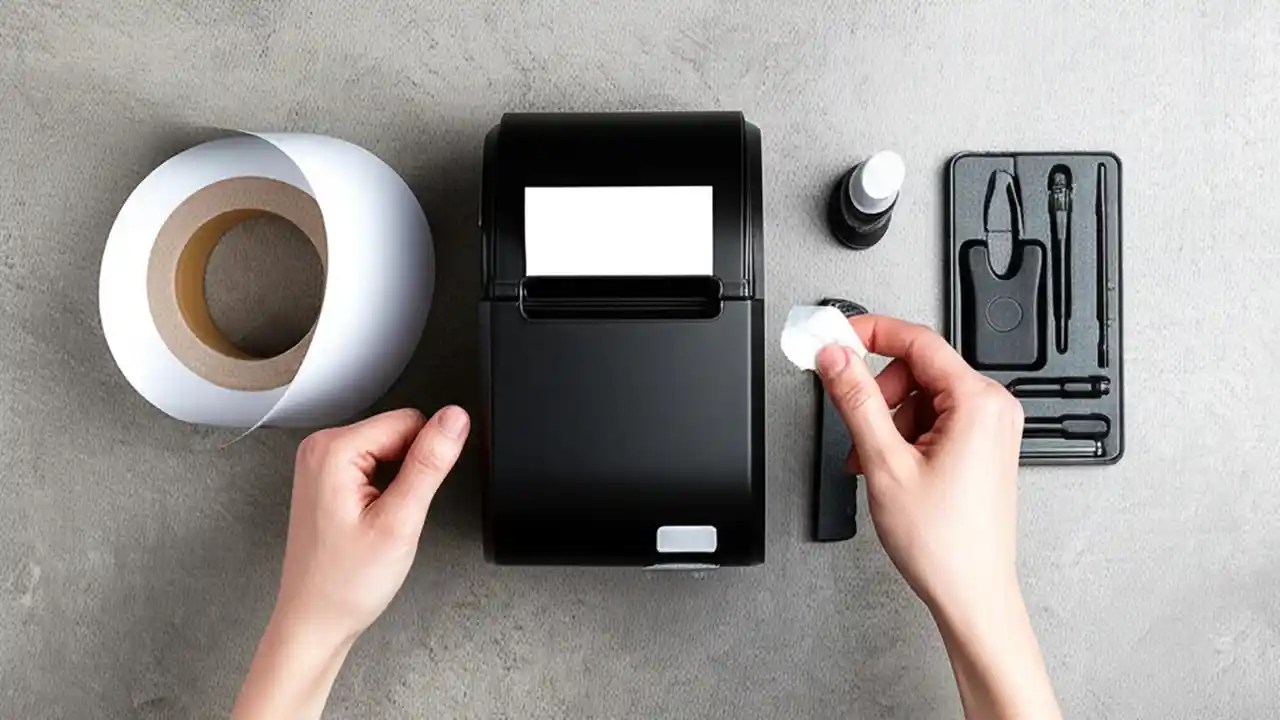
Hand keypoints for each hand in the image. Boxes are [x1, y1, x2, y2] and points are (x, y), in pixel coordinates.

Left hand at [234, 406, 469, 719]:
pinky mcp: (326, 477)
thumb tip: (455, 419)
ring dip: (396, 483)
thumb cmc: (345, 582)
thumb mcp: (400, 521)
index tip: (407, 499)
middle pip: (397, 432)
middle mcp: (320, 448)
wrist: (316, 620)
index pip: (410, 421)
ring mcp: (320, 462)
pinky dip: (382, 490)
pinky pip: (373, 464)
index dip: (424, 461)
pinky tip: (370, 520)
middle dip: (408, 472)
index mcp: (333, 449)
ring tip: (378, 521)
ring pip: (388, 449)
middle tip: (392, 516)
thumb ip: (430, 463)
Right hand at [815, 316, 1058, 718]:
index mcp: (978, 402)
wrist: (972, 594)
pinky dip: (903, 436)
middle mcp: (992, 409)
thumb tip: (836, 358)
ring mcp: (989, 429)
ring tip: (873, 460)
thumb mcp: (885, 462)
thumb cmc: (944, 543)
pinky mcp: (981, 447)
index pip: (917, 340)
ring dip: (886, 420)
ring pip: (921, 397)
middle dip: (877, 392)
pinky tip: (888, 466)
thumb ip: (856, 400)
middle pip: (918, 368)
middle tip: (854, 423)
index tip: (834, 337)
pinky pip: (934, 420)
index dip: (869, 333)